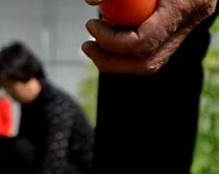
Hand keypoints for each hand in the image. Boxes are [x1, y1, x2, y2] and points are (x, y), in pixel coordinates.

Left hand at [82, 0, 216, 73]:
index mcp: (184, 5)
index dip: (111, 40)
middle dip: (110, 59)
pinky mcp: (177, 32)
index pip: (143, 41)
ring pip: (148, 64)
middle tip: (87, 45)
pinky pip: (149, 53)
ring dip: (115, 58)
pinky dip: (126, 50)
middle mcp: (190, 22)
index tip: (90, 26)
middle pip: (146, 63)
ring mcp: (185, 30)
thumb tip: (91, 0)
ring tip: (93, 42)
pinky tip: (110, 33)